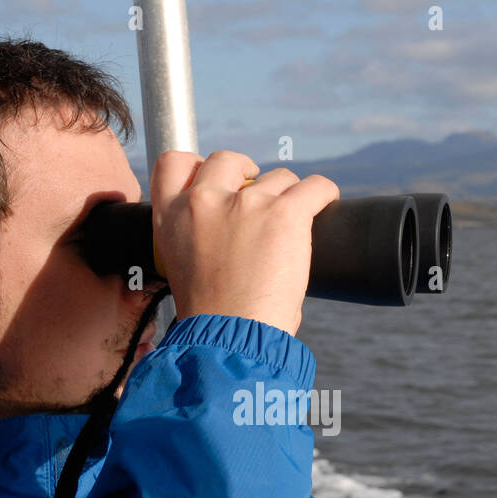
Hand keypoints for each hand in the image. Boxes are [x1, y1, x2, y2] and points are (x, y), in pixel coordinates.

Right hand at [149, 149, 338, 336]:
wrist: (230, 338)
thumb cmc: (212, 317)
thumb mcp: (182, 267)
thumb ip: (197, 237)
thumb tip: (232, 231)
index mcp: (171, 216)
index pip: (174, 163)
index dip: (197, 166)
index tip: (217, 178)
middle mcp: (204, 201)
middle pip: (227, 159)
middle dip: (246, 172)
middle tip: (262, 195)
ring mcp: (246, 204)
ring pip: (277, 177)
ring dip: (286, 196)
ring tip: (292, 229)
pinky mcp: (285, 213)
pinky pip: (314, 186)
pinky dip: (323, 193)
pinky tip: (326, 204)